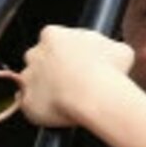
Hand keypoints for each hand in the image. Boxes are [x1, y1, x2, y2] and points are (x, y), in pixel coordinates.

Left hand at [17, 24, 141, 128]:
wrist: (95, 97)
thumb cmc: (107, 71)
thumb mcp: (120, 50)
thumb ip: (108, 47)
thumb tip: (111, 53)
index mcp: (53, 35)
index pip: (53, 39)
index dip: (66, 52)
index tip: (77, 62)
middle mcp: (35, 53)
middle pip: (39, 59)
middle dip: (52, 69)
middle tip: (72, 81)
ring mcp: (27, 77)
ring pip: (32, 82)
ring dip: (45, 89)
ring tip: (67, 99)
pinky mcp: (25, 101)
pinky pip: (29, 104)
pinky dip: (41, 108)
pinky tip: (57, 111)